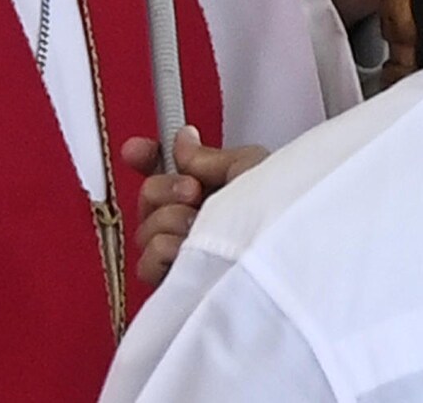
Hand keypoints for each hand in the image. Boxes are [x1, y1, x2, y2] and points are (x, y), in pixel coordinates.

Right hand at [121, 127, 267, 284]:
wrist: (286, 245)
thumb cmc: (279, 206)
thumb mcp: (248, 167)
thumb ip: (209, 157)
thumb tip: (183, 138)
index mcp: (210, 193)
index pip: (165, 173)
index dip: (146, 159)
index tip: (136, 150)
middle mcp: (192, 223)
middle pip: (147, 197)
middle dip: (165, 187)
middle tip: (193, 190)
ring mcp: (183, 255)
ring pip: (145, 230)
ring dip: (171, 220)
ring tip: (200, 225)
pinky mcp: (178, 284)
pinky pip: (146, 264)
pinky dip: (164, 250)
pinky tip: (188, 249)